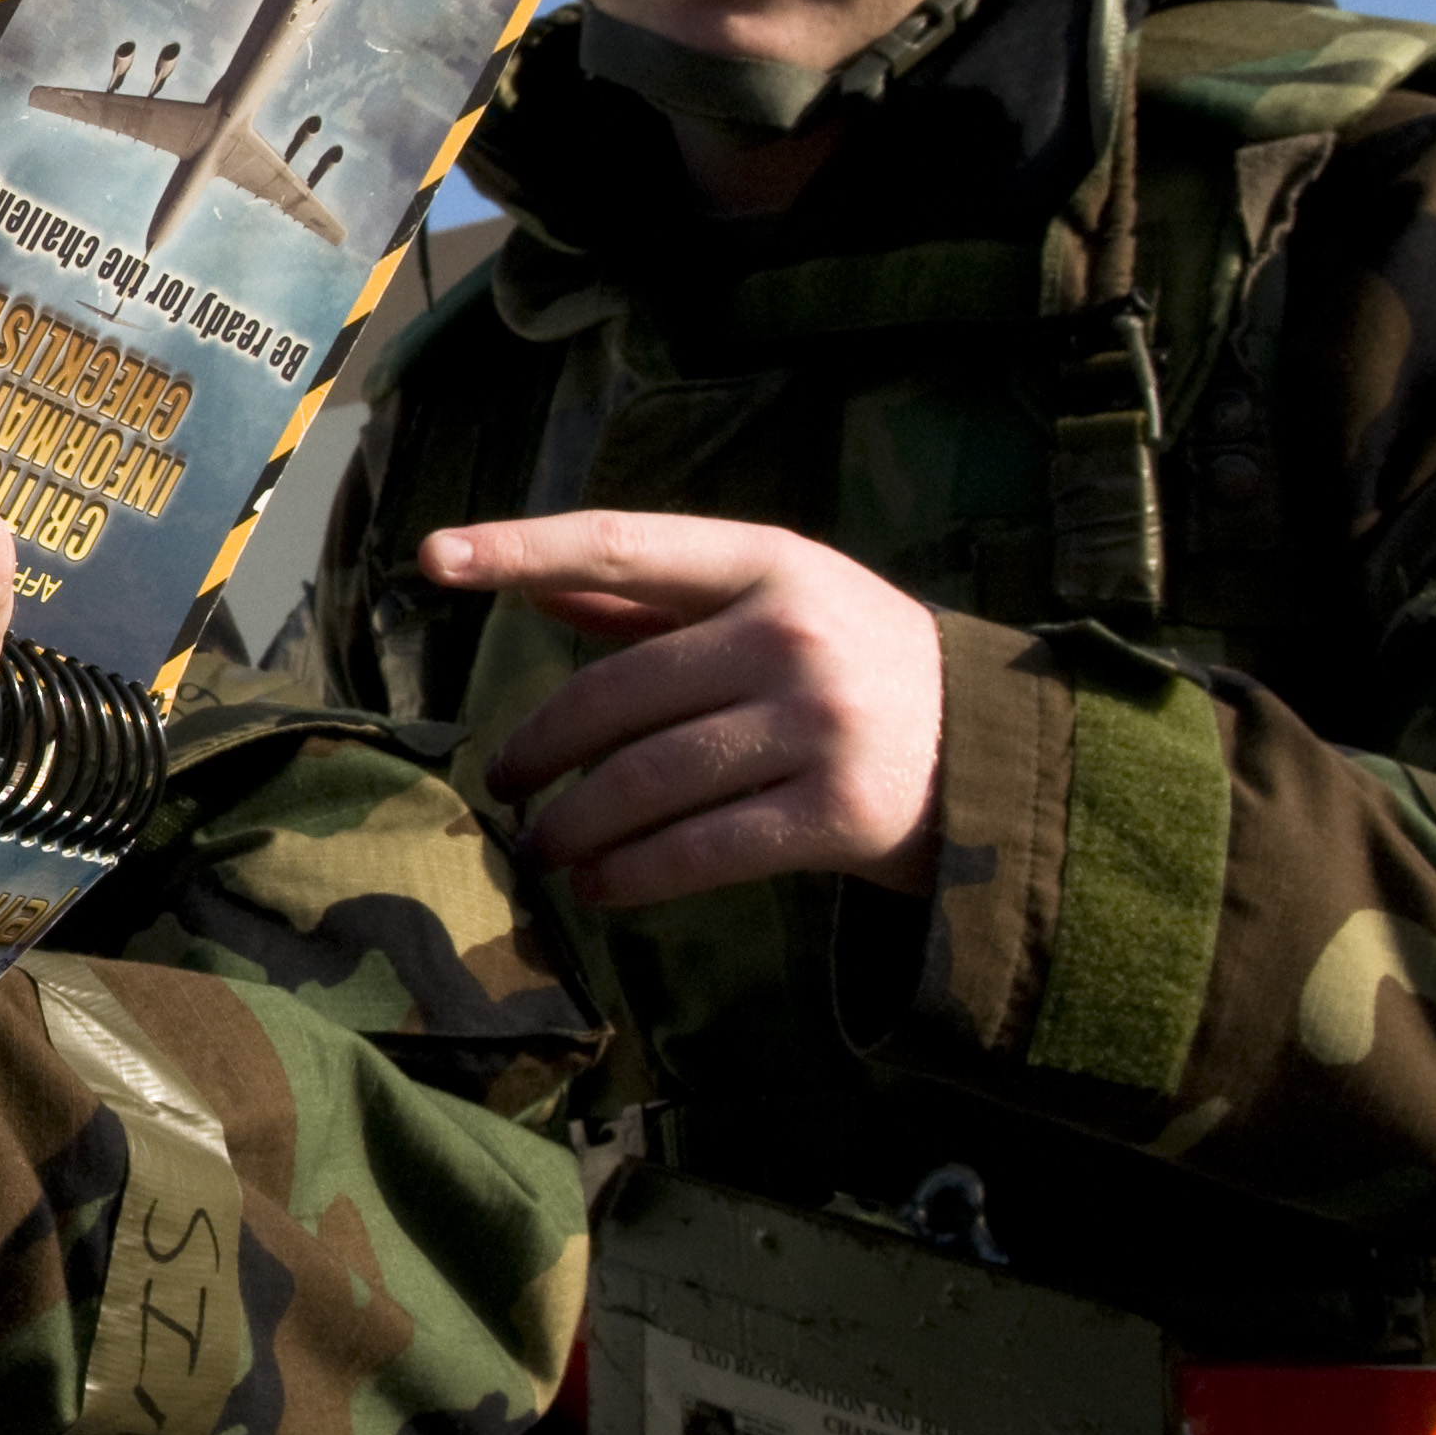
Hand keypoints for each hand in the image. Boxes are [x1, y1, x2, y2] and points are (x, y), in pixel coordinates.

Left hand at [422, 511, 941, 904]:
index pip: (623, 545)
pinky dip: (631, 875)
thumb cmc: (860, 665)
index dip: (522, 549)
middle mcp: (790, 633)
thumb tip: (541, 584)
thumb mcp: (777, 603)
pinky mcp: (837, 814)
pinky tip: (599, 889)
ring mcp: (818, 725)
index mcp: (769, 564)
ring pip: (645, 781)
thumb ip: (658, 599)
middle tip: (504, 785)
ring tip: (543, 848)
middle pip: (614, 695)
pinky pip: (698, 851)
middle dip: (540, 749)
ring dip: (574, 826)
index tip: (433, 557)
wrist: (1003, 752)